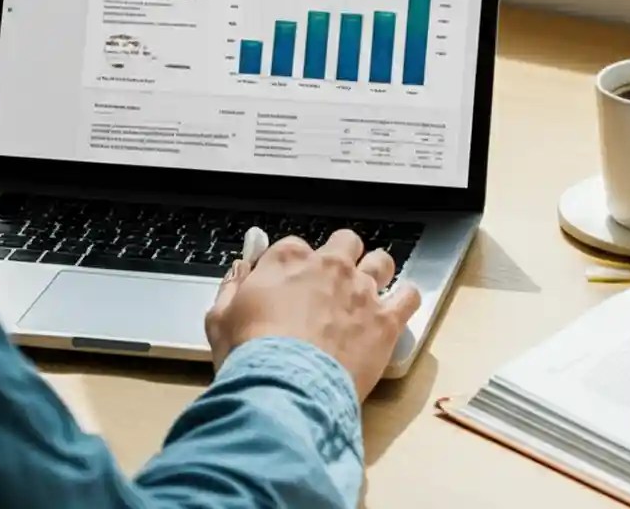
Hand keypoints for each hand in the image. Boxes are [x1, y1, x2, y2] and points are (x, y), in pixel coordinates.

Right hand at [205, 229, 421, 400]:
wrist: (285, 387)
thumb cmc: (250, 354)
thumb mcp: (220, 318)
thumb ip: (232, 288)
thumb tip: (238, 271)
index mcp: (288, 261)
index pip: (294, 246)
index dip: (294, 265)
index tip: (291, 281)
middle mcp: (330, 267)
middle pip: (345, 242)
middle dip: (342, 256)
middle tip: (335, 279)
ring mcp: (362, 291)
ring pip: (381, 262)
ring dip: (377, 272)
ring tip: (370, 290)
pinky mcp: (386, 320)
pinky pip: (408, 296)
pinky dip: (406, 299)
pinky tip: (399, 307)